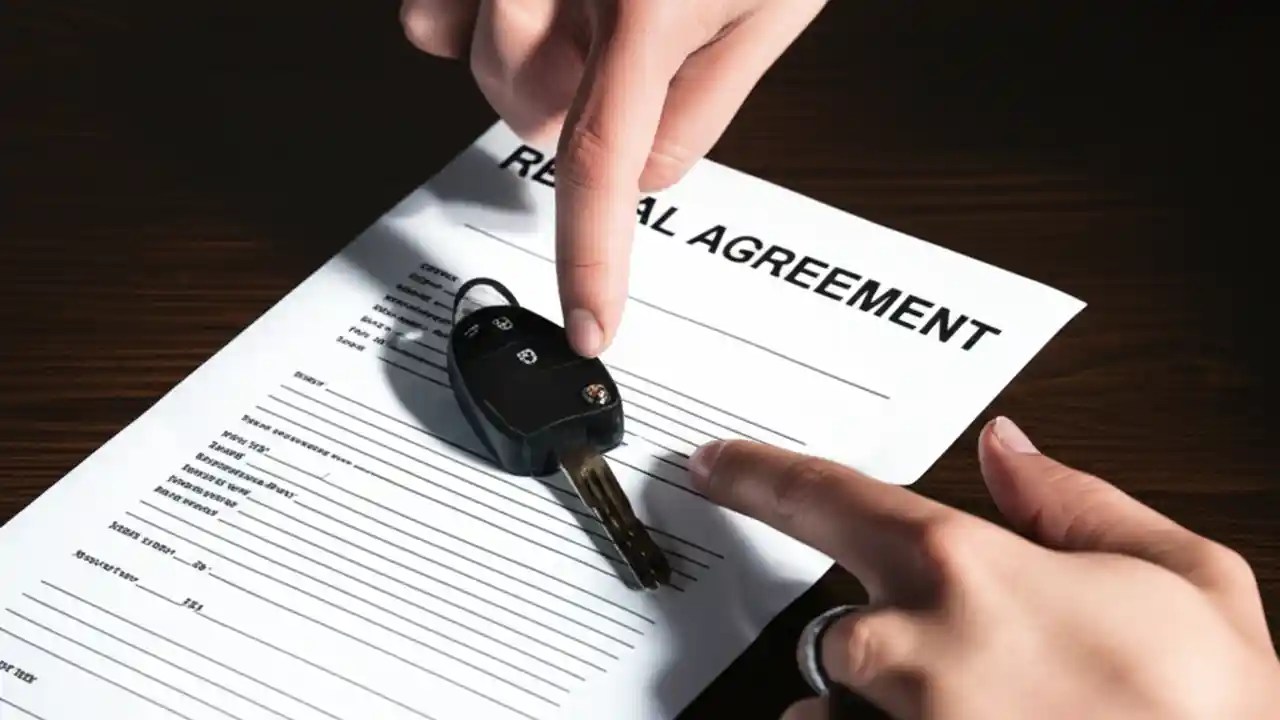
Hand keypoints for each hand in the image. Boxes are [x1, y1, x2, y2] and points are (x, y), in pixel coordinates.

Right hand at [400, 0, 827, 355]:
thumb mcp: (775, 11)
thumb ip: (703, 107)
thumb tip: (639, 174)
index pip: (601, 163)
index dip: (591, 260)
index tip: (593, 324)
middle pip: (528, 115)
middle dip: (580, 121)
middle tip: (630, 80)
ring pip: (477, 64)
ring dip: (532, 73)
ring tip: (589, 25)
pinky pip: (429, 11)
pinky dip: (464, 29)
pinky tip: (515, 14)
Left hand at [689, 417, 1279, 718]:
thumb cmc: (1211, 717)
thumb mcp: (1187, 576)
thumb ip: (1078, 500)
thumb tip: (1008, 450)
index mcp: (967, 572)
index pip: (825, 497)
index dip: (759, 475)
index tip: (716, 466)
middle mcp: (911, 653)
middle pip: (831, 630)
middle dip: (878, 644)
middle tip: (967, 669)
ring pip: (835, 716)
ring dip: (884, 717)